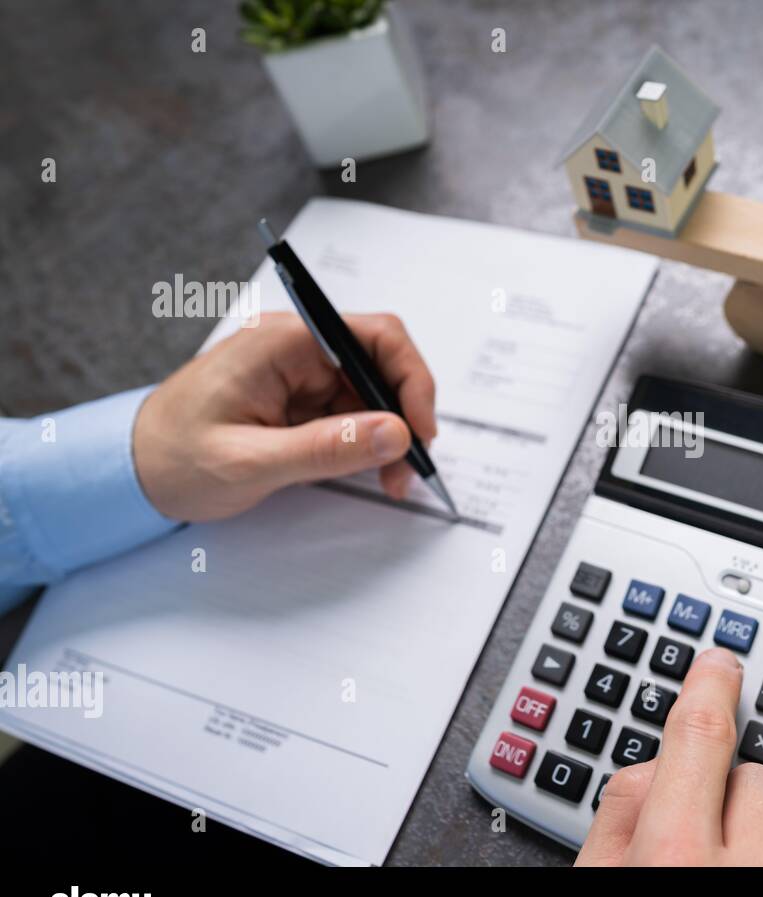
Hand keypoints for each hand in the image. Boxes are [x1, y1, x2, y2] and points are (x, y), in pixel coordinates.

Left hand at [134, 312, 435, 521]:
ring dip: (389, 435)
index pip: (375, 336)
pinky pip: (351, 412)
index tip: (420, 430)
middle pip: (381, 364)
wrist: (128, 471)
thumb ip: (325, 448)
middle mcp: (296, 347)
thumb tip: (394, 433)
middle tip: (408, 468)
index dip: (411, 380)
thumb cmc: (171, 458)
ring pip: (372, 393)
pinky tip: (369, 470)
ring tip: (390, 480)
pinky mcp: (299, 398)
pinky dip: (368, 442)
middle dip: (404, 416)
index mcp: (281, 341)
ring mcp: (299, 372)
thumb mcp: (250, 461)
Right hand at [575, 647, 762, 865]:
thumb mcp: (600, 885)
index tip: (721, 665)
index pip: (701, 735)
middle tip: (709, 852)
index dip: (710, 688)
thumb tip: (655, 767)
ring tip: (755, 878)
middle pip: (755, 780)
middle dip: (731, 804)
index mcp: (676, 857)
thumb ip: (619, 818)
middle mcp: (751, 871)